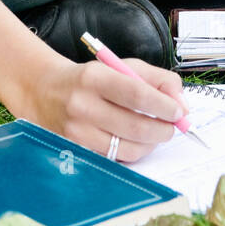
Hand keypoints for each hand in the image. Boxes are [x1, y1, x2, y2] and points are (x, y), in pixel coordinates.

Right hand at [18, 55, 189, 162]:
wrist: (43, 91)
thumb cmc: (89, 79)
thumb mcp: (119, 66)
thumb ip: (155, 79)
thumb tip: (181, 103)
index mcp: (94, 78)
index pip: (136, 94)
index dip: (163, 105)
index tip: (178, 112)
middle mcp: (82, 105)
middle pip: (135, 126)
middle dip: (163, 130)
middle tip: (173, 127)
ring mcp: (77, 132)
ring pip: (127, 149)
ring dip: (150, 144)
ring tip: (155, 134)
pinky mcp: (75, 151)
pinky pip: (114, 159)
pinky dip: (131, 152)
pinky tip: (134, 141)